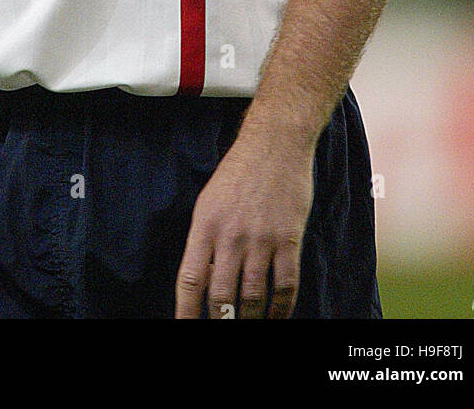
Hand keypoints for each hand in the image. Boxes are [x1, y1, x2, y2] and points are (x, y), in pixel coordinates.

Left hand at [175, 127, 314, 318]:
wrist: (275, 144)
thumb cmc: (238, 172)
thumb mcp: (208, 202)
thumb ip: (205, 241)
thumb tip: (204, 283)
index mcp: (205, 225)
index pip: (191, 280)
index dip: (186, 312)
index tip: (185, 330)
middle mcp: (231, 235)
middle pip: (222, 296)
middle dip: (221, 322)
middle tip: (223, 329)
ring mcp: (262, 239)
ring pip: (253, 296)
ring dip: (250, 319)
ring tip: (248, 325)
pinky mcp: (289, 239)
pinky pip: (286, 285)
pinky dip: (281, 308)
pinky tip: (277, 316)